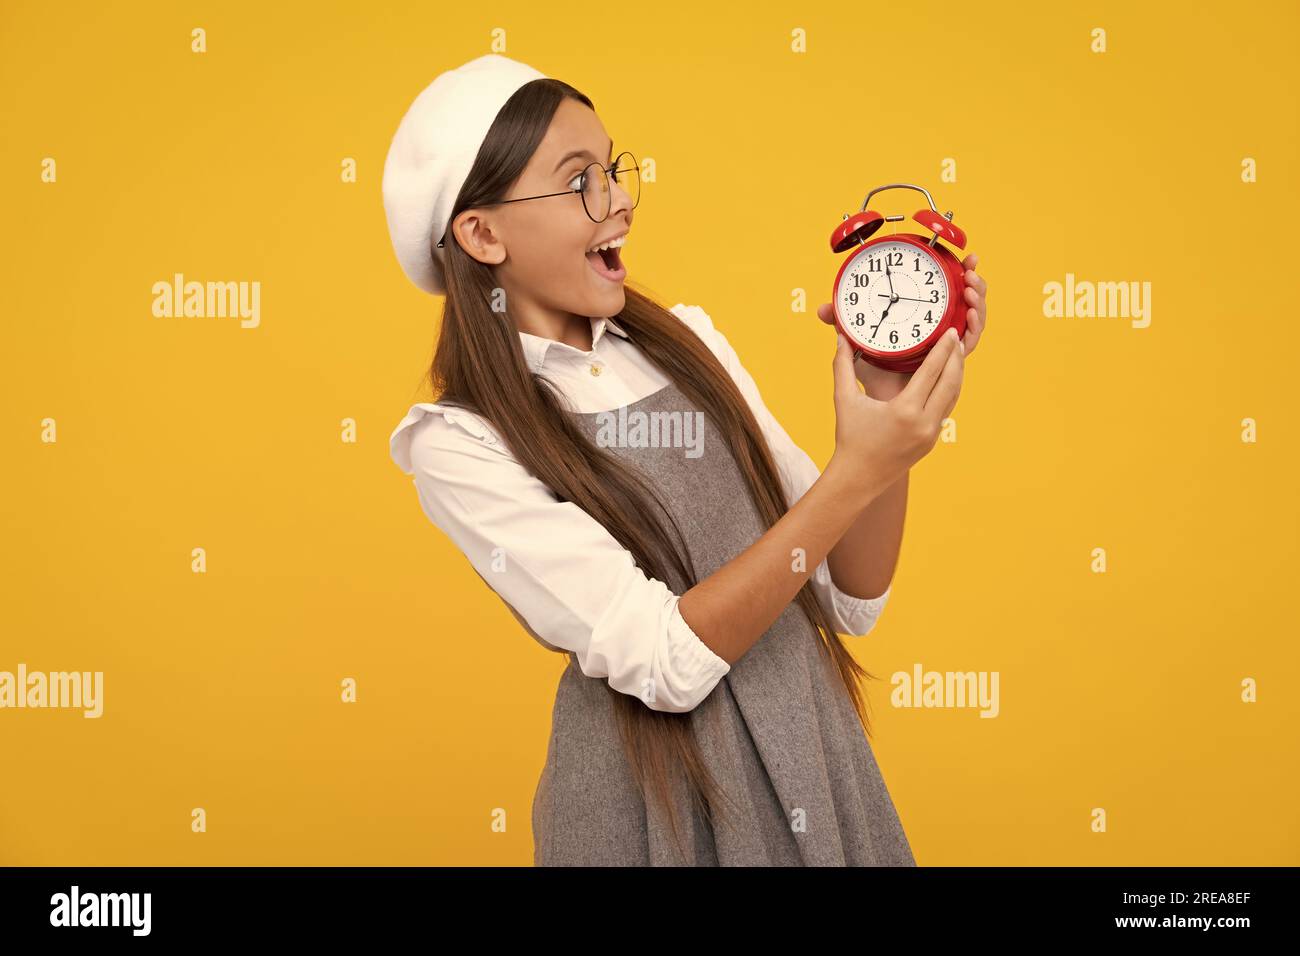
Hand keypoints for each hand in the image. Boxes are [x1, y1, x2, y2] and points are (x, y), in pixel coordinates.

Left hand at [816, 252, 986, 399]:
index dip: (957, 271)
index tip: (964, 256)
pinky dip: (973, 327)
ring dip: (977, 300)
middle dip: (974, 280)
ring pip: (973, 320)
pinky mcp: (952, 364)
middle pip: (965, 302)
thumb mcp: (859, 345)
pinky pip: (970, 343)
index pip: (946, 292)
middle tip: (971, 264)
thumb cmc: (873, 379)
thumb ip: (844, 324)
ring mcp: (950, 348)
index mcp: (924, 323)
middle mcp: (941, 333)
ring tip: (971, 287)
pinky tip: (968, 314)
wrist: (879, 413)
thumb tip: (822, 309)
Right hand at [829, 322, 964, 498]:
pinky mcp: (932, 441)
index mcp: (904, 410)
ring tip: (956, 355)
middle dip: (956, 358)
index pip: (932, 371)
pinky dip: (950, 391)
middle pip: (951, 382)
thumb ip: (843, 367)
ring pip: (953, 397)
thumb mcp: (844, 400)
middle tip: (957, 337)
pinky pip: (947, 410)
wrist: (858, 477)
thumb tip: (841, 339)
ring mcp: (931, 434)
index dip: (943, 349)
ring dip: (957, 374)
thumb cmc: (849, 438)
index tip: (950, 331)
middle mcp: (924, 423)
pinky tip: (947, 379)